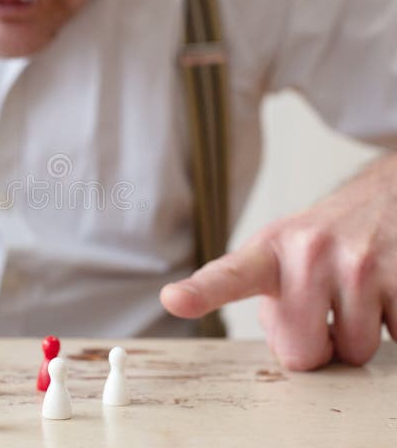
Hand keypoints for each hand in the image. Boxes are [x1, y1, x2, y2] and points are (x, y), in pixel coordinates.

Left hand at [160, 154, 396, 370]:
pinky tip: (387, 294)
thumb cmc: (326, 238)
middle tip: (325, 313)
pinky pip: (396, 339)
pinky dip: (393, 327)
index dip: (200, 292)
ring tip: (358, 295)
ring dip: (358, 336)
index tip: (173, 299)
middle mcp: (309, 253)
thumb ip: (271, 302)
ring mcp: (360, 263)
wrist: (389, 195)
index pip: (229, 275)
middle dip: (317, 347)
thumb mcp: (282, 254)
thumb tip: (289, 350)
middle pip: (302, 353)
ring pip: (354, 352)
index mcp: (268, 250)